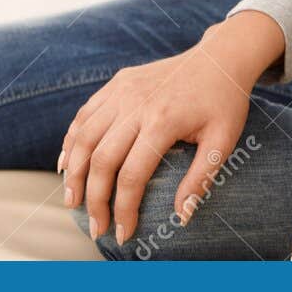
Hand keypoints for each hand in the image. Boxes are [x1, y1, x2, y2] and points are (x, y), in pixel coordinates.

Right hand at [56, 11, 281, 244]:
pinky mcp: (118, 82)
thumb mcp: (223, 142)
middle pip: (101, 160)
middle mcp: (137, 103)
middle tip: (96, 228)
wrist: (220, 57)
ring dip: (73, 172)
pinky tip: (66, 163)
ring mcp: (123, 90)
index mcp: (163, 121)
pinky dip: (71, 140)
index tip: (124, 234)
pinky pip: (85, 114)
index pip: (131, 176)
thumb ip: (201, 180)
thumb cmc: (224, 103)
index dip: (123, 210)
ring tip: (72, 201)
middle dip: (94, 200)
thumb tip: (182, 217)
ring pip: (85, 136)